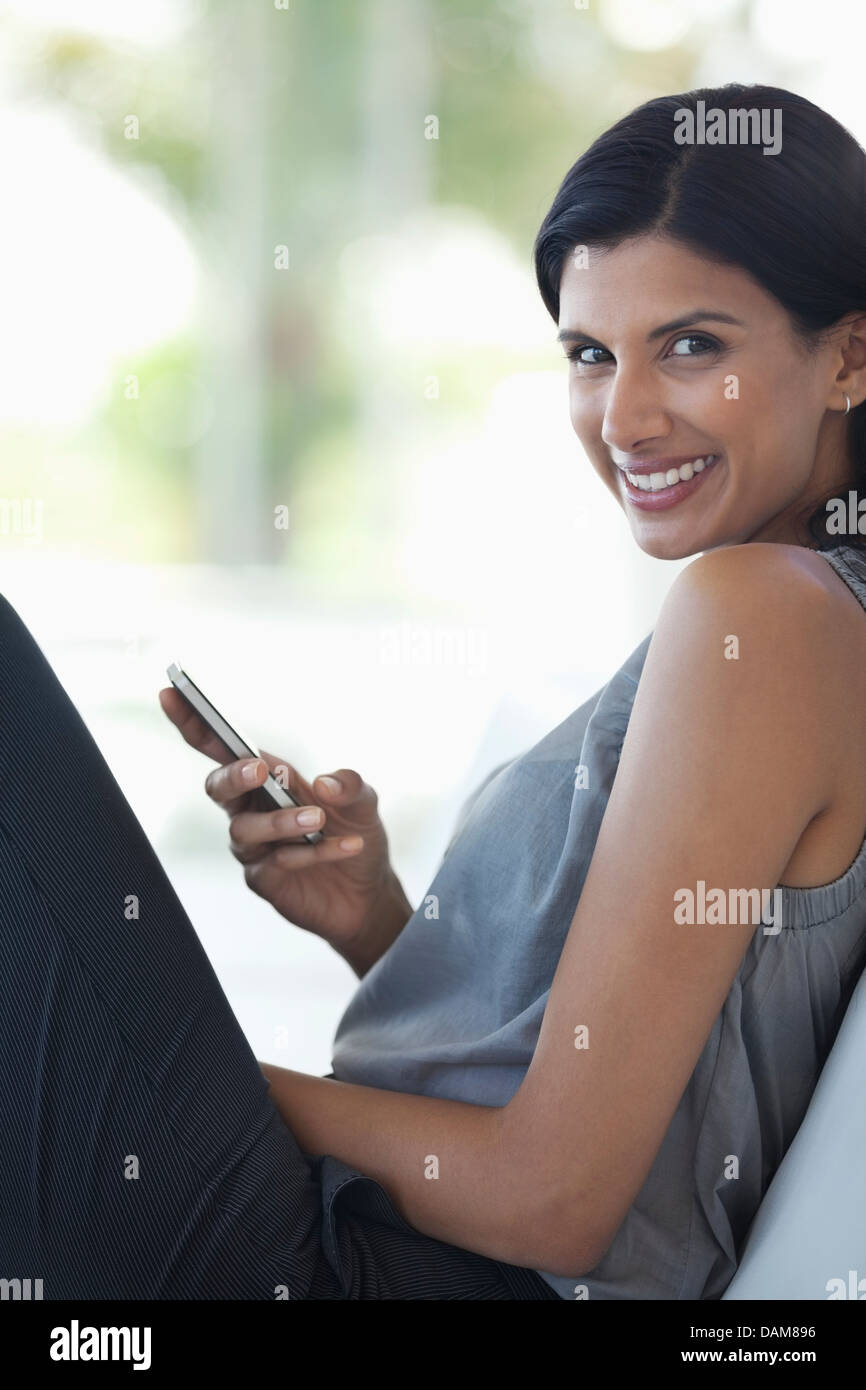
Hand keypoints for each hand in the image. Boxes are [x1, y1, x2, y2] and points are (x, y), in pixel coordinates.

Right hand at [159, 686, 412, 968]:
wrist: (368, 891)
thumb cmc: (354, 832)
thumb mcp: (363, 802)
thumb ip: (350, 785)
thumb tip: (323, 783)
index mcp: (266, 776)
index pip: (220, 746)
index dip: (192, 721)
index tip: (169, 692)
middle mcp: (251, 808)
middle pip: (218, 787)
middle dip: (233, 776)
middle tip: (259, 770)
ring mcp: (254, 846)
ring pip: (244, 829)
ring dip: (281, 820)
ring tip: (318, 819)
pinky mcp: (263, 878)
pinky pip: (276, 861)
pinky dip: (313, 851)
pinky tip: (348, 846)